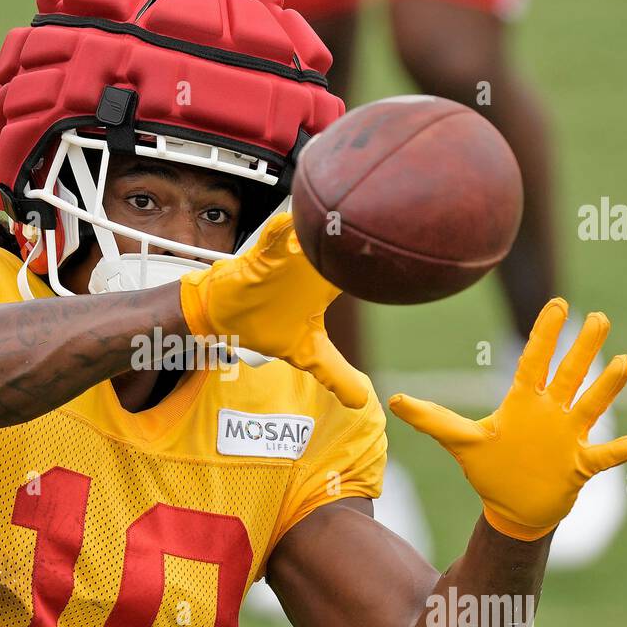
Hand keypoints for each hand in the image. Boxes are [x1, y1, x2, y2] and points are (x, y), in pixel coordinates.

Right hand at [178, 212, 369, 407]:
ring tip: (341, 227)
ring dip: (325, 230)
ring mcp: (289, 256)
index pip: (363, 266)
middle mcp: (312, 264)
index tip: (404, 265)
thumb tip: (361, 401)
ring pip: (313, 231)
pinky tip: (292, 225)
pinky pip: (275, 235)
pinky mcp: (263, 254)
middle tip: (377, 237)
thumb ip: (335, 374)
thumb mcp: (307, 354)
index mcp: (328, 282)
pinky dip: (283, 229)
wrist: (221, 316)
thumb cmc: (263, 325)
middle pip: (344, 240)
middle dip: (360, 237)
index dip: (384, 262)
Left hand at [389, 297, 626, 540]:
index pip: (533, 362)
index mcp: (523, 403)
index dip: (544, 335)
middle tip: (598, 318)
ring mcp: (568, 437)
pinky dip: (619, 449)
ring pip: (591, 405)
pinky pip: (603, 454)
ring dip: (607, 386)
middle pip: (569, 374)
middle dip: (582, 348)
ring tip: (624, 362)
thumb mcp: (460, 441)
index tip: (557, 303)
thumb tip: (393, 401)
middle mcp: (550, 413)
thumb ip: (431, 419)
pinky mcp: (580, 464)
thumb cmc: (489, 468)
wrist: (512, 506)